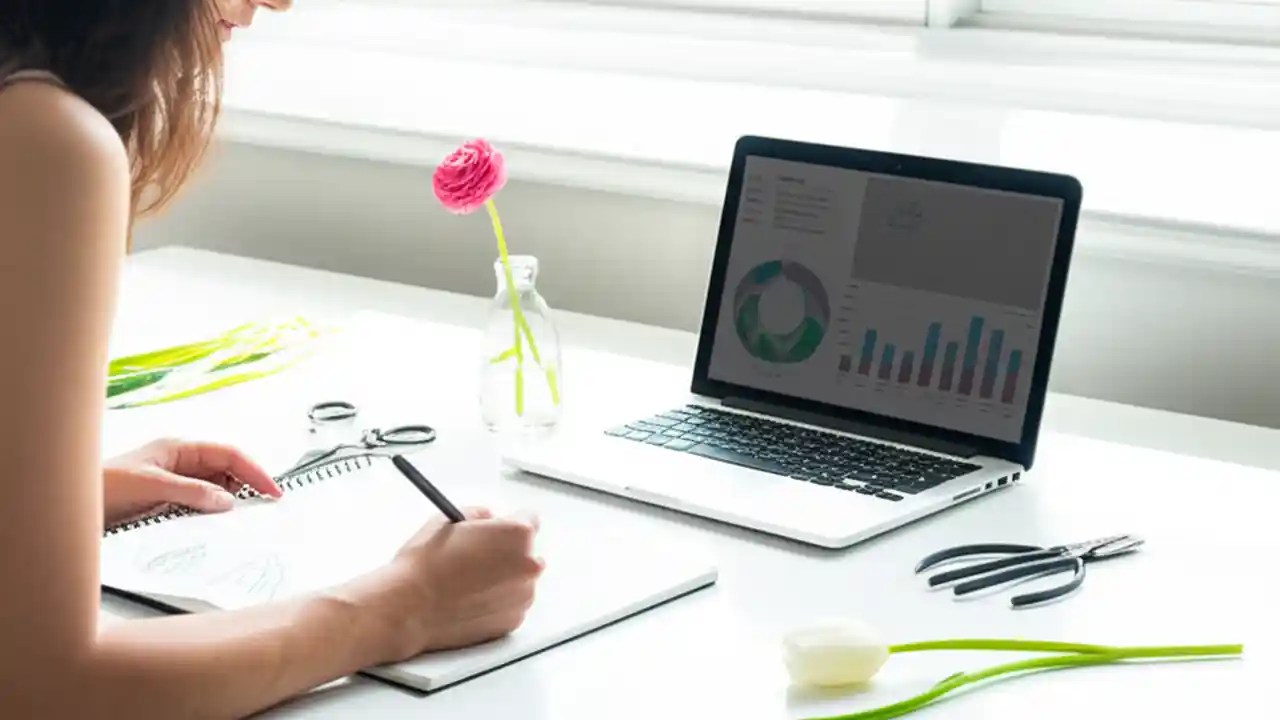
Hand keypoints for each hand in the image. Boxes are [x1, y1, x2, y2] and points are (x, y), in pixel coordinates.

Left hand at [102, 438, 282, 525]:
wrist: (71, 504)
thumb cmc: (103, 485)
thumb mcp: (153, 487)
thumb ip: (193, 492)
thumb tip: (227, 500)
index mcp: (179, 448)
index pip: (229, 454)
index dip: (254, 470)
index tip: (272, 491)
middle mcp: (179, 461)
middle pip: (226, 468)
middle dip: (247, 483)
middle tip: (266, 504)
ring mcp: (173, 480)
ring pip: (214, 486)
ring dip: (230, 499)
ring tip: (244, 516)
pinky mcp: (166, 499)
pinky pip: (200, 502)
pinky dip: (213, 510)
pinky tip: (217, 521)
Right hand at [339, 508, 544, 662]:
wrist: (408, 607)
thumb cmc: (425, 565)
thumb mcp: (448, 520)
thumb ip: (478, 514)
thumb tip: (487, 518)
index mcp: (516, 534)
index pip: (529, 519)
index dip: (508, 523)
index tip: (498, 530)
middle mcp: (527, 565)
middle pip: (526, 552)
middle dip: (506, 552)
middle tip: (476, 557)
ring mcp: (522, 596)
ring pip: (520, 580)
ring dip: (503, 578)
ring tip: (468, 581)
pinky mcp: (512, 621)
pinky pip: (511, 605)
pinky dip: (497, 602)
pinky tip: (470, 599)